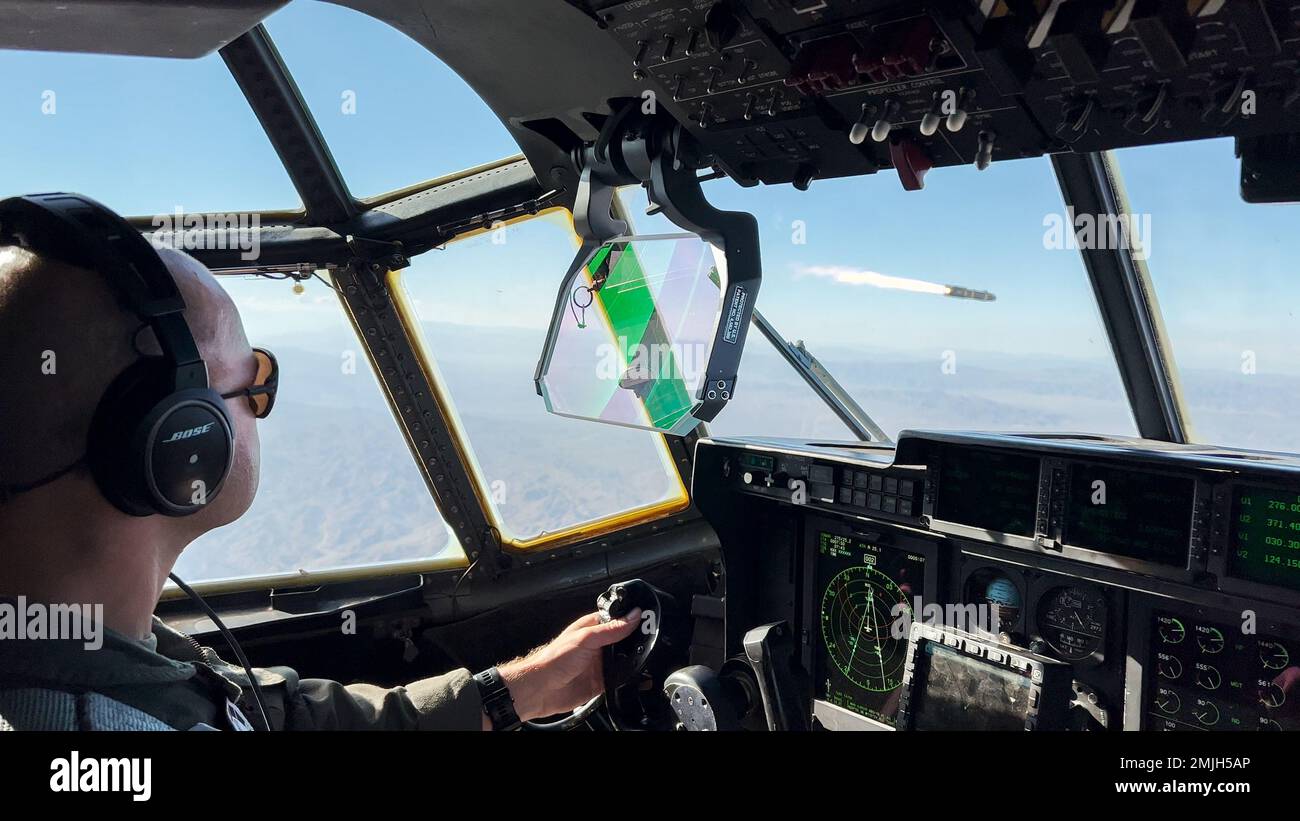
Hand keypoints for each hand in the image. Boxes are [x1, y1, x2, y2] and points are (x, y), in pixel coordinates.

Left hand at [490, 608, 641, 726]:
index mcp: (592, 629)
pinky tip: (636, 678)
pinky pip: (619, 680)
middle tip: (652, 641)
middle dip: (635, 643)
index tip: (649, 620)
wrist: (540, 689)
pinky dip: (628, 680)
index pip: (617, 620)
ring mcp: (598, 665)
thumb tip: (633, 616)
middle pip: (623, 642)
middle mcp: (597, 646)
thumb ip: (612, 630)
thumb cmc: (553, 659)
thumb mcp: (586, 638)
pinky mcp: (599, 683)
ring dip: (632, 661)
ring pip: (623, 661)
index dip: (632, 619)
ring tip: (647, 659)